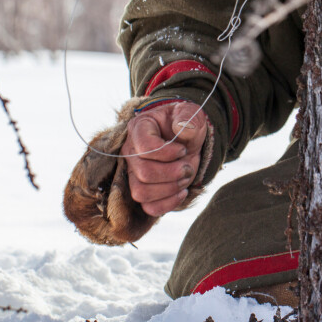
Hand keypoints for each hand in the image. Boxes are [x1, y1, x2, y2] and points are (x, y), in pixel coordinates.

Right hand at [121, 101, 207, 216]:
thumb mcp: (190, 113)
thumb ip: (187, 116)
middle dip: (172, 173)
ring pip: (141, 193)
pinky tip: (182, 191)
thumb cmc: (185, 125)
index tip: (183, 149)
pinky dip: (168, 204)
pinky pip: (148, 207)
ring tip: (185, 178)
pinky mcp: (142, 189)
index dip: (167, 153)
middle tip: (188, 167)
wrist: (187, 140)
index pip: (145, 147)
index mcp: (139, 127)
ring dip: (169, 189)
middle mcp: (130, 151)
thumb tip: (182, 128)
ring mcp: (133, 172)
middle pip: (143, 173)